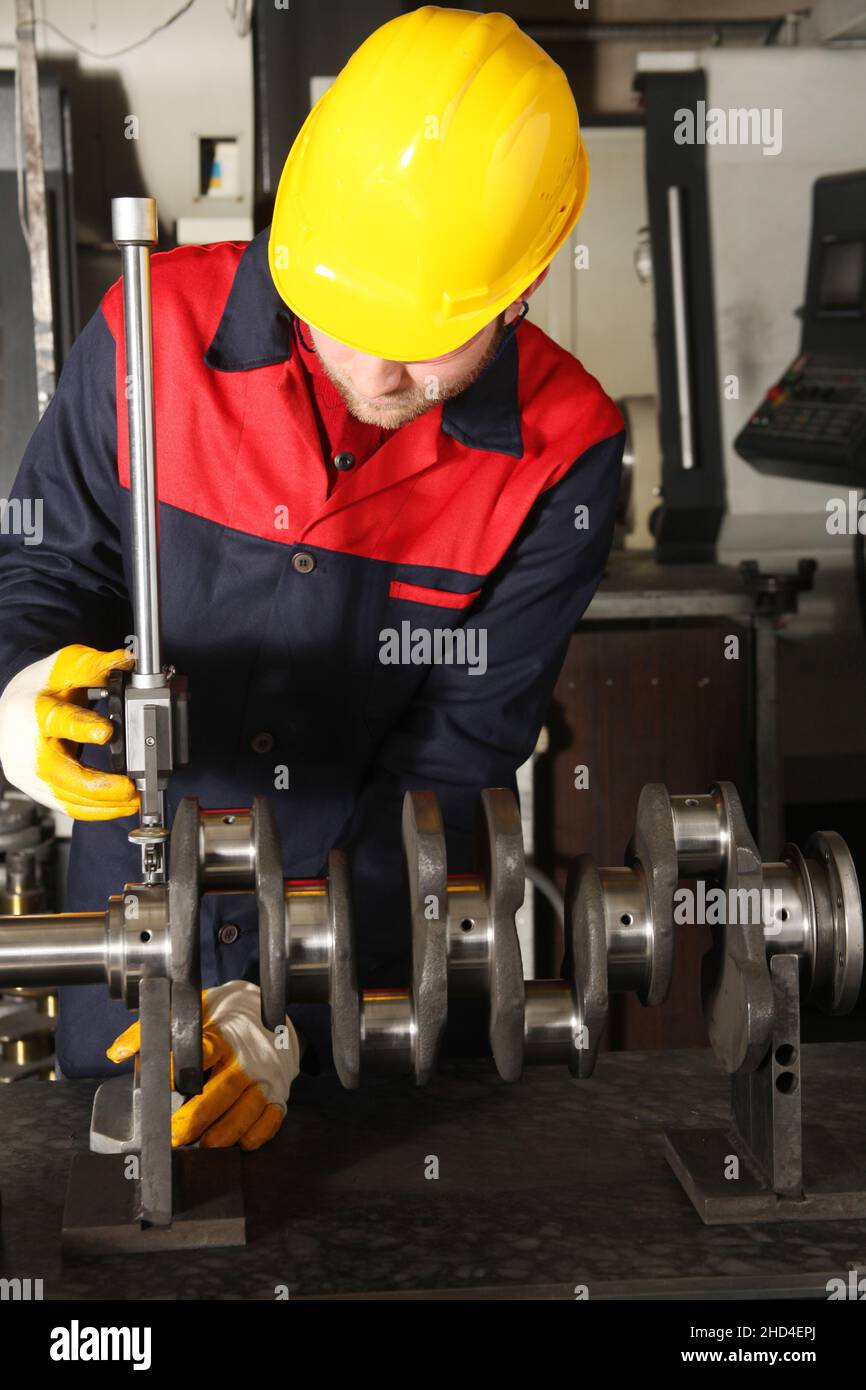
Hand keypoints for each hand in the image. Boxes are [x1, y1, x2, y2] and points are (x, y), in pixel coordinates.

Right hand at [0, 644, 137, 819]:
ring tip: (133, 800)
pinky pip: (64, 806)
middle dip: (98, 785)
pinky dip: (93, 810)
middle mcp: (24, 746)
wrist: (11, 708)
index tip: (106, 731)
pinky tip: (117, 808)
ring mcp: (26, 772)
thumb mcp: (66, 666)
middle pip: (58, 772)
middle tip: (130, 787)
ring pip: (63, 797)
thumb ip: (97, 665)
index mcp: (30, 710)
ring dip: (102, 804)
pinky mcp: (35, 789)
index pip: (55, 719)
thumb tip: (129, 660)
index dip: (80, 727)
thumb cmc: (40, 688)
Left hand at [107, 981, 300, 1150]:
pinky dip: (258, 1133)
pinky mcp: (278, 1092)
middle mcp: (246, 1056)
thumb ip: (152, 1029)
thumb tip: (117, 1052)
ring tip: (206, 1146)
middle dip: (200, 1115)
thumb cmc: (223, 1015)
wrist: (267, 1010)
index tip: (165, 1085)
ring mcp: (265, 1076)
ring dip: (228, 1130)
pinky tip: (241, 1143)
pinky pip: (272, 1117)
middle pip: (226, 1087)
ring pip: (250, 1107)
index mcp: (223, 1034)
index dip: (182, 1068)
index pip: (204, 1049)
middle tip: (175, 1135)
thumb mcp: (190, 1010)